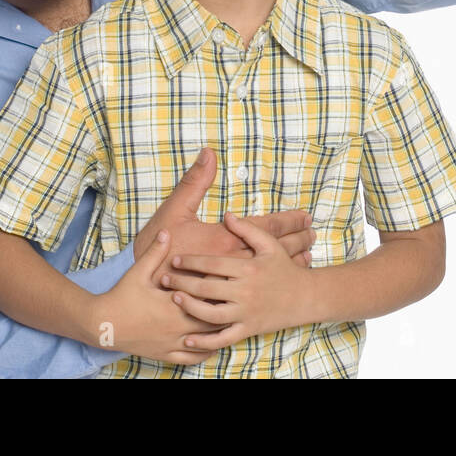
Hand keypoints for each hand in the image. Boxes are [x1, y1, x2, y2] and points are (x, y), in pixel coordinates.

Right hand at [90, 229, 231, 365]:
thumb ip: (155, 252)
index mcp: (174, 304)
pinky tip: (212, 347)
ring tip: (232, 323)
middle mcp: (177, 326)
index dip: (221, 291)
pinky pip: (191, 358)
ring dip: (219, 334)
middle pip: (212, 321)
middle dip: (225, 312)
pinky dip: (204, 353)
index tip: (231, 282)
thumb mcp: (138, 272)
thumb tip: (166, 231)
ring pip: (205, 342)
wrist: (102, 324)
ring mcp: (172, 342)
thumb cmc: (121, 296)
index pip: (205, 298)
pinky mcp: (165, 354)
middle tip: (237, 302)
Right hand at [134, 148, 316, 277]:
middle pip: (273, 251)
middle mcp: (232, 264)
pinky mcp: (224, 303)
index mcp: (224, 240)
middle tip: (314, 234)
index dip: (288, 221)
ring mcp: (229, 287)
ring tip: (308, 256)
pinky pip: (256, 294)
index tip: (306, 217)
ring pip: (268, 274)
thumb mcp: (173, 210)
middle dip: (297, 241)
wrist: (140, 290)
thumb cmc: (155, 247)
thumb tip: (209, 153)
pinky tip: (282, 283)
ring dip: (289, 262)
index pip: (265, 228)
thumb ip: (194, 182)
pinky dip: (272, 286)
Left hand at [156, 212, 315, 350]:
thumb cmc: (284, 269)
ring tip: (174, 299)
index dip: (191, 261)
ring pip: (211, 314)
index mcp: (248, 268)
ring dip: (189, 307)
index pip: (213, 264)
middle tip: (163, 279)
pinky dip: (204, 341)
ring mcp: (246, 313)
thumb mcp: (269, 245)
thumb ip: (247, 229)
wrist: (305, 298)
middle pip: (206, 287)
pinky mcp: (247, 330)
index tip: (174, 259)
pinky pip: (223, 338)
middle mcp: (246, 291)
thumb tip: (227, 215)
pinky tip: (187, 339)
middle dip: (182, 283)